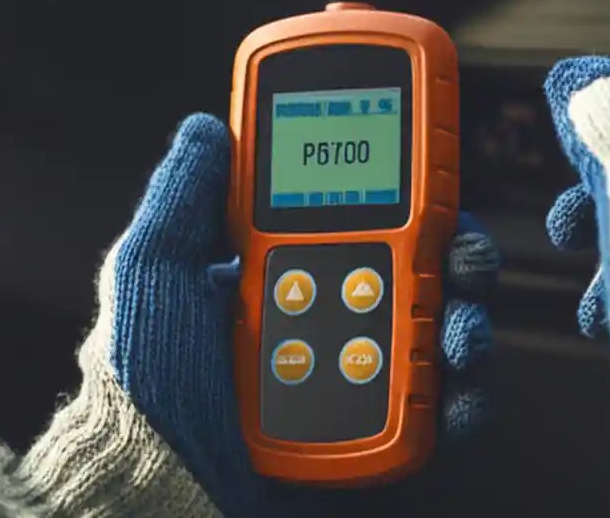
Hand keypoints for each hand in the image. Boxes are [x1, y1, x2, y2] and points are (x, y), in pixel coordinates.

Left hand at [102, 114, 496, 515]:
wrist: (156, 494)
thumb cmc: (141, 392)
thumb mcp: (153, 277)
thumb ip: (182, 198)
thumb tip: (206, 129)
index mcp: (283, 281)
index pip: (362, 225)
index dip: (410, 203)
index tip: (436, 189)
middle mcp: (327, 325)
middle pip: (421, 278)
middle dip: (460, 263)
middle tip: (462, 264)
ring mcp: (355, 383)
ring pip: (440, 340)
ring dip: (468, 327)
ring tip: (458, 339)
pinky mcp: (373, 442)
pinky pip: (439, 416)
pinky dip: (463, 405)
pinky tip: (456, 397)